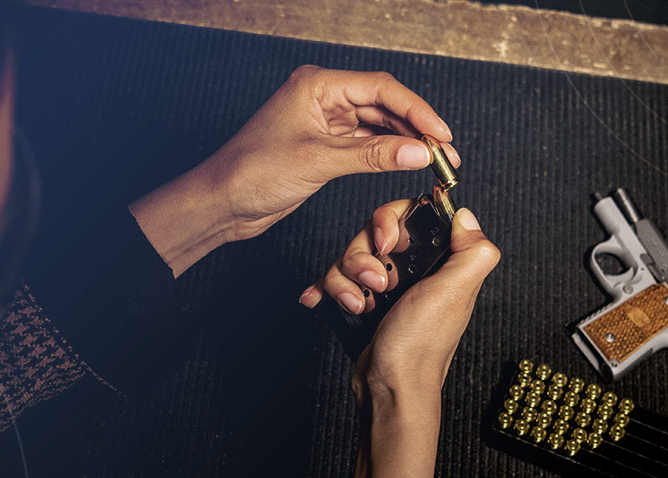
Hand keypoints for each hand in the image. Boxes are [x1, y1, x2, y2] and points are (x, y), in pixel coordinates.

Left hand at [130, 65, 459, 275]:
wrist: (222, 202)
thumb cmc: (253, 173)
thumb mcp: (320, 162)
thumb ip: (373, 155)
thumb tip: (420, 151)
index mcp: (317, 84)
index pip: (381, 88)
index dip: (417, 110)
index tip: (442, 134)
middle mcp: (322, 96)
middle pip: (384, 104)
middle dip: (417, 128)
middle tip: (446, 153)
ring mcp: (323, 120)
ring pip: (377, 125)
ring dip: (405, 142)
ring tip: (434, 161)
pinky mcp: (323, 144)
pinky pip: (365, 143)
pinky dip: (387, 153)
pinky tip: (407, 163)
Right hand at [301, 201, 498, 477]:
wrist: (391, 389)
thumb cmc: (421, 346)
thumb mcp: (455, 291)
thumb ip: (473, 250)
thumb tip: (465, 217)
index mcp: (438, 262)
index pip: (410, 216)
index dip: (390, 221)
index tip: (385, 243)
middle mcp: (412, 270)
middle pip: (371, 235)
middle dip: (362, 257)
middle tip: (376, 284)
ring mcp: (385, 287)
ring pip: (348, 258)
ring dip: (344, 280)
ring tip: (358, 306)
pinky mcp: (362, 304)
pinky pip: (334, 282)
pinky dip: (324, 290)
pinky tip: (316, 299)